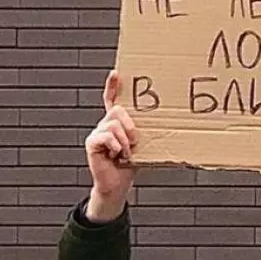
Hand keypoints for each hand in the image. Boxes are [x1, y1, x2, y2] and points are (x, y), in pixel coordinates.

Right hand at [85, 70, 137, 222]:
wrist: (118, 185)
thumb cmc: (130, 166)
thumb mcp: (142, 146)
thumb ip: (146, 133)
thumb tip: (168, 125)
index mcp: (116, 124)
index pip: (112, 100)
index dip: (113, 86)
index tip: (117, 73)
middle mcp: (105, 125)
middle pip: (117, 111)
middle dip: (130, 125)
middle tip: (135, 141)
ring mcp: (97, 134)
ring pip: (113, 125)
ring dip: (124, 141)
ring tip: (126, 153)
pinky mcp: (92, 144)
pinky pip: (106, 137)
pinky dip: (116, 146)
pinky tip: (117, 156)